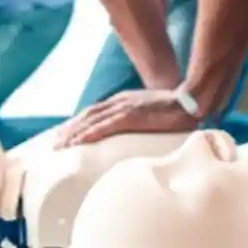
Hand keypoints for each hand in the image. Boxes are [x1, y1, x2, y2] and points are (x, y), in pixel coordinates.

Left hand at [55, 89, 199, 147]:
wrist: (191, 102)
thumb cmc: (174, 110)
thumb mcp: (149, 113)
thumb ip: (136, 120)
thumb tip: (130, 136)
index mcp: (122, 101)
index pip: (94, 112)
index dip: (77, 123)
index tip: (65, 135)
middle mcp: (120, 102)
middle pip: (88, 114)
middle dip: (70, 129)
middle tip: (55, 144)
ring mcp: (125, 107)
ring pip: (93, 119)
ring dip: (75, 132)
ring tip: (62, 145)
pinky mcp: (133, 115)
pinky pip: (107, 125)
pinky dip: (92, 132)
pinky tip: (82, 140)